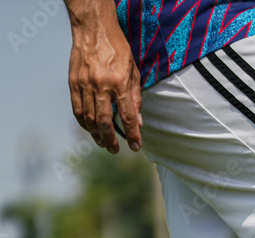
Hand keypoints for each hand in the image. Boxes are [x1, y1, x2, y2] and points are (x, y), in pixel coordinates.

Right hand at [66, 3, 141, 153]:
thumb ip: (136, 97)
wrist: (93, 28)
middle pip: (104, 122)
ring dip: (95, 135)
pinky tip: (89, 129)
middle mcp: (101, 85)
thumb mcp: (133, 70)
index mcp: (119, 82)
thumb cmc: (117, 48)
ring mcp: (84, 84)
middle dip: (110, 140)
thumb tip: (138, 121)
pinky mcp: (73, 82)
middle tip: (114, 150)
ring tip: (102, 143)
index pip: (127, 116)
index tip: (135, 147)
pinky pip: (77, 109)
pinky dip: (83, 123)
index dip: (133, 135)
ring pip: (89, 118)